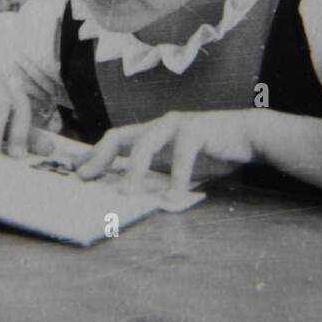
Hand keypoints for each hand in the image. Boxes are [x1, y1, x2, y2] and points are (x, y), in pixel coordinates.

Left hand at [75, 109, 262, 194]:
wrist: (246, 135)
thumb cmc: (211, 151)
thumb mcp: (176, 164)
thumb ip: (156, 172)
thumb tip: (130, 192)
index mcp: (151, 132)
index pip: (114, 140)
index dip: (93, 155)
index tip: (76, 171)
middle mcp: (158, 124)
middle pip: (119, 136)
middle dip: (99, 157)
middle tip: (85, 178)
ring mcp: (176, 124)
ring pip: (145, 143)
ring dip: (133, 170)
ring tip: (126, 193)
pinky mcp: (197, 130)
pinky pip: (181, 155)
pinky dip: (175, 178)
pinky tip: (171, 197)